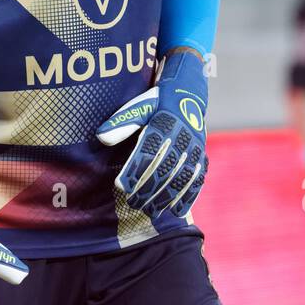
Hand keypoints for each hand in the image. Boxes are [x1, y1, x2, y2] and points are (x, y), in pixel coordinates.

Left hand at [96, 50, 208, 218]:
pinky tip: (176, 210)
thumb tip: (100, 137)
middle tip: (133, 203)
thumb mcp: (139, 106)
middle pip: (164, 168)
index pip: (148, 151)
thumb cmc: (157, 102)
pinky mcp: (203, 156)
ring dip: (166, 197)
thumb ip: (121, 122)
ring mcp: (195, 148)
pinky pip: (198, 179)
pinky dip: (188, 196)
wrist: (189, 93)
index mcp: (164, 122)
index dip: (135, 169)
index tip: (121, 186)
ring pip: (182, 177)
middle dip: (148, 188)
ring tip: (151, 211)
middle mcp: (182, 136)